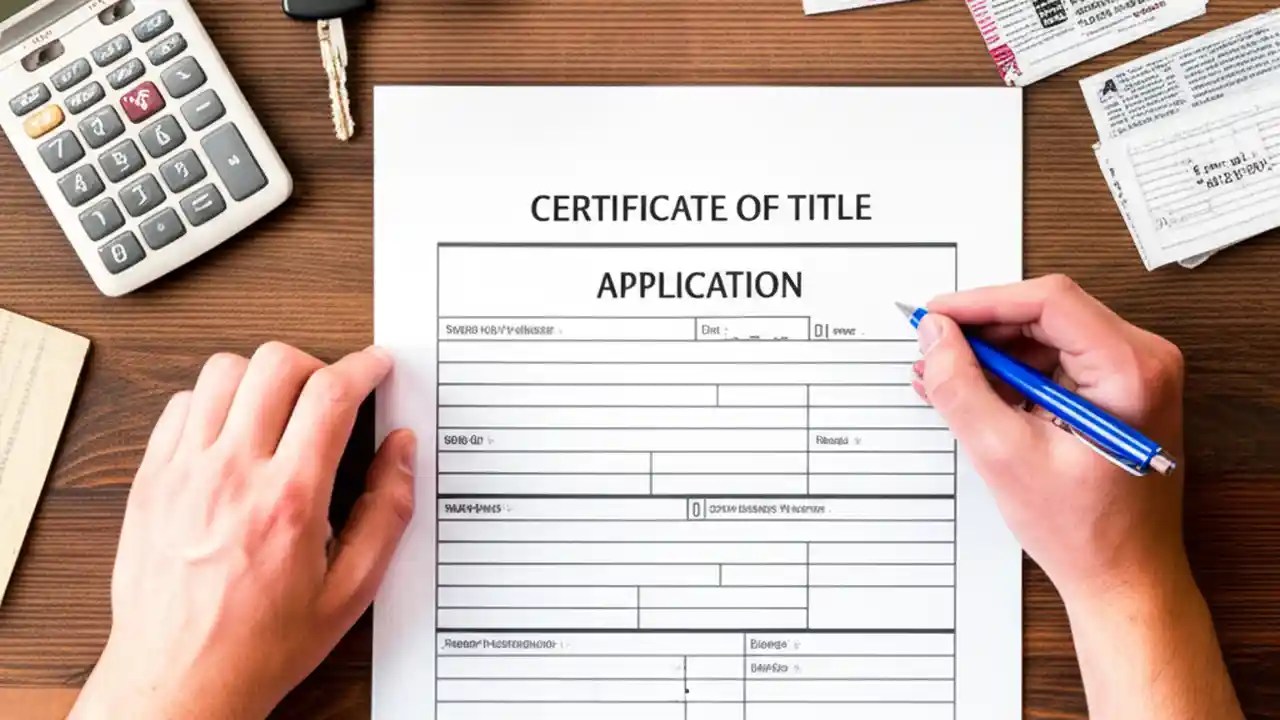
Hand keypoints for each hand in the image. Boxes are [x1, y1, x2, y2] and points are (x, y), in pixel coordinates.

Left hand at [71, 344, 415, 719]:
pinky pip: (180, 404)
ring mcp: (183, 472)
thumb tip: (402, 452)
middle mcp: (232, 475)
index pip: (331, 394)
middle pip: (275, 364)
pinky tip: (233, 433)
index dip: (364, 367)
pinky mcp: (150, 479)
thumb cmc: (261, 642)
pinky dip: (213, 402)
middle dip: (316, 364)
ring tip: (280, 408)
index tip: (375, 367)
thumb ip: (387, 512)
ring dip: (262, 377)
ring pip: (222, 371)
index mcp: (288, 500)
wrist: (180, 679)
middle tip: (330, 392)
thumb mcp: (351, 589)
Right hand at [913, 275, 1186, 605]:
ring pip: (1046, 335)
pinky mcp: (1118, 391)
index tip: (936, 318)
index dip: (981, 303)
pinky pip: (1056, 361)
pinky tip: (974, 393)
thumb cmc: (1087, 531)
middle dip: (982, 331)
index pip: (1048, 301)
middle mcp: (1143, 362)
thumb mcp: (1004, 455)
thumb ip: (962, 387)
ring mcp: (1134, 375)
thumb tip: (935, 337)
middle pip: (1047, 313)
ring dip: (992, 353)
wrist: (1123, 577)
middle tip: (932, 349)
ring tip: (944, 378)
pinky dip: (1012, 373)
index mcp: (1131, 370)